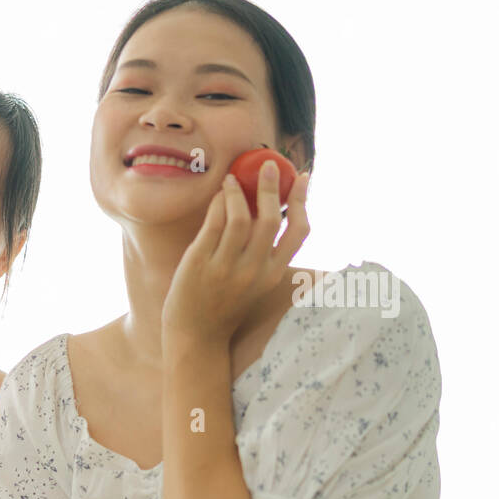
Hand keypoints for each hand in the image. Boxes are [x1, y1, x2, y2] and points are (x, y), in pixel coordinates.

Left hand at [162, 161, 312, 345]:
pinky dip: (219, 203)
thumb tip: (269, 208)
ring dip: (239, 191)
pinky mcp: (200, 263)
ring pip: (241, 218)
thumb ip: (264, 252)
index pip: (299, 232)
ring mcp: (226, 268)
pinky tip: (220, 193)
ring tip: (234, 178)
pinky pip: (214, 224)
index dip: (303, 201)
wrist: (195, 335)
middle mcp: (253, 271)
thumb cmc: (224, 304)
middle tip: (267, 164)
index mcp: (273, 274)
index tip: (302, 177)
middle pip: (271, 219)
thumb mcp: (254, 282)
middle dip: (272, 186)